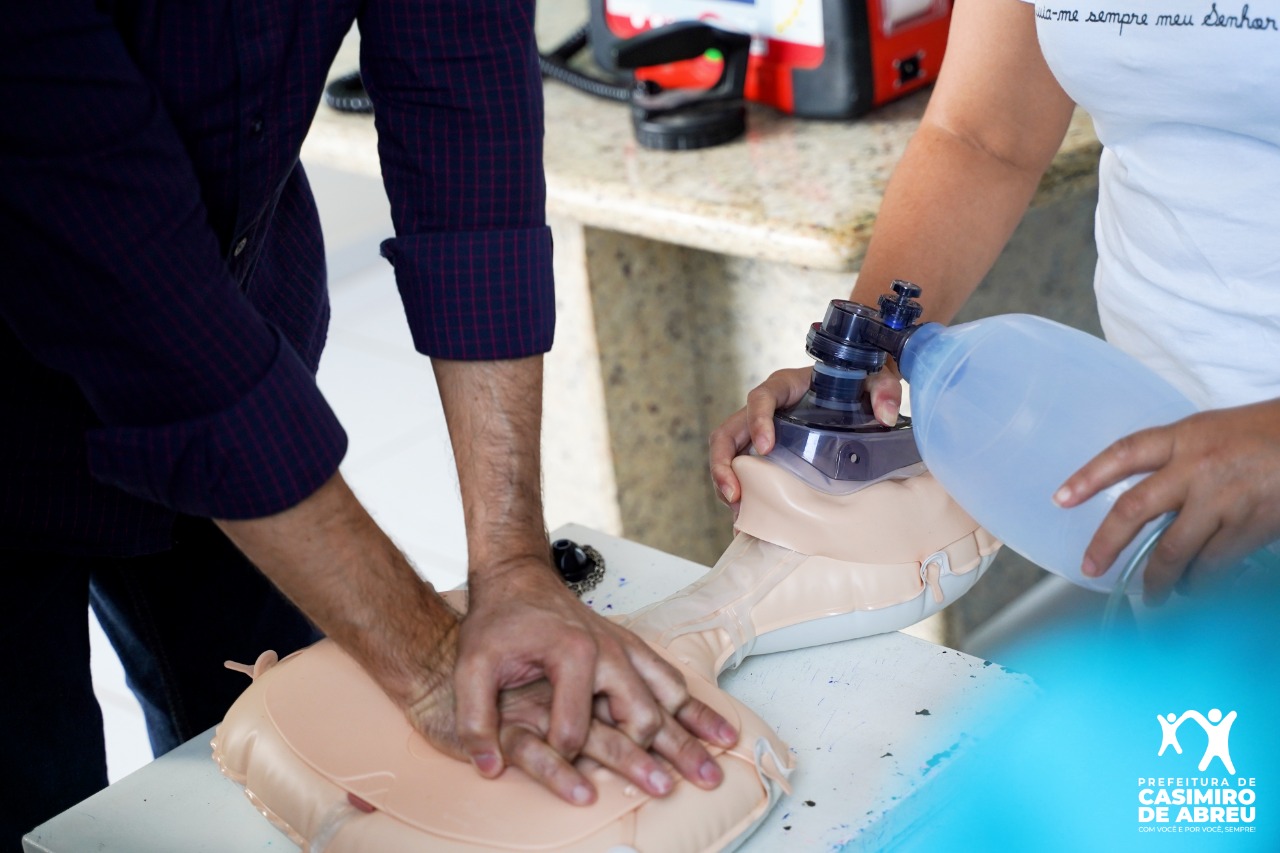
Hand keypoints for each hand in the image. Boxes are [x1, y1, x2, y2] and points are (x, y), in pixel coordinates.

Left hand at [453, 556, 737, 802]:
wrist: (518, 581)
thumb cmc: (498, 622)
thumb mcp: (471, 666)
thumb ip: (474, 718)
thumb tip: (486, 767)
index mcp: (570, 654)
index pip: (575, 728)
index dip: (563, 757)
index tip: (559, 771)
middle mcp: (608, 651)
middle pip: (639, 715)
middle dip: (655, 757)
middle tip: (669, 791)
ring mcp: (625, 650)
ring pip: (668, 697)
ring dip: (692, 734)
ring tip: (714, 767)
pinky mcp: (632, 650)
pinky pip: (670, 679)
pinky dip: (695, 708)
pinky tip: (716, 730)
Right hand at [708, 365, 903, 512]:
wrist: (854, 386)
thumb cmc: (857, 379)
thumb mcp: (875, 376)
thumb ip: (883, 388)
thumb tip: (886, 414)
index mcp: (785, 386)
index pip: (760, 398)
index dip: (757, 421)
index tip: (766, 448)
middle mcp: (765, 408)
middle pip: (728, 431)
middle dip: (723, 464)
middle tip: (735, 494)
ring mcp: (761, 430)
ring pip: (729, 454)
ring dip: (726, 483)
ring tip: (740, 512)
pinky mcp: (766, 450)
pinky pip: (743, 469)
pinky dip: (743, 493)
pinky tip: (750, 518)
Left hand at [1054, 399, 1279, 604]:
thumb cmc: (1269, 435)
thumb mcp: (1215, 432)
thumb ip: (1180, 459)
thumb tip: (1150, 503)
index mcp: (1185, 437)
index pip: (1124, 454)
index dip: (1089, 476)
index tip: (1060, 498)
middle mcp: (1197, 467)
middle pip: (1135, 509)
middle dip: (1108, 544)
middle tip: (1092, 568)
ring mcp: (1224, 500)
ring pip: (1174, 551)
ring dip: (1160, 580)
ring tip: (1154, 595)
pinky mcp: (1251, 528)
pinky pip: (1214, 565)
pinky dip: (1202, 582)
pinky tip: (1197, 589)